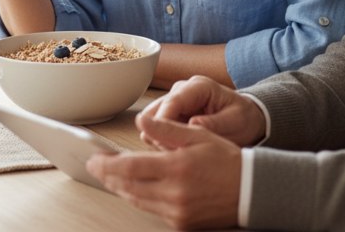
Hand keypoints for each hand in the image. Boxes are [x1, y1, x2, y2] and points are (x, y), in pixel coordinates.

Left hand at [86, 118, 241, 229]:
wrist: (251, 190)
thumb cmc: (225, 159)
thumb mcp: (197, 135)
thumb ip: (166, 129)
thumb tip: (140, 122)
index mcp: (177, 168)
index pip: (131, 168)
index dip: (108, 165)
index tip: (93, 159)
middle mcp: (175, 194)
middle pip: (129, 187)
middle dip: (108, 176)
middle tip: (94, 166)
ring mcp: (178, 212)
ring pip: (138, 200)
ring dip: (121, 188)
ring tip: (109, 176)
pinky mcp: (182, 224)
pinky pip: (152, 210)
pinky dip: (139, 198)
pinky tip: (133, 188)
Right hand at [138, 75, 265, 147]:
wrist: (245, 118)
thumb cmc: (242, 118)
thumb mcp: (235, 122)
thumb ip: (215, 124)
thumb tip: (193, 125)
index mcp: (199, 87)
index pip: (173, 101)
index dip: (163, 122)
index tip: (162, 143)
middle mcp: (182, 90)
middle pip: (155, 110)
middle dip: (158, 134)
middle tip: (174, 154)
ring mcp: (174, 101)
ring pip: (151, 120)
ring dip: (158, 139)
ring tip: (177, 154)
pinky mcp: (170, 113)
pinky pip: (155, 128)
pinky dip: (161, 141)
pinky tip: (176, 151)